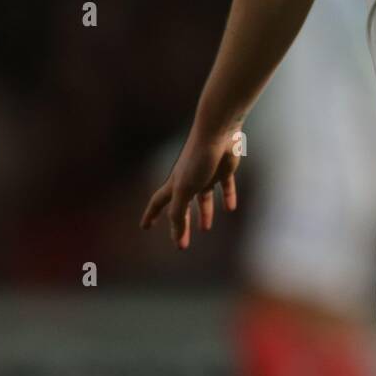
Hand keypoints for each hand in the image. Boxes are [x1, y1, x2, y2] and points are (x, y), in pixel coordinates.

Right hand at [140, 125, 242, 248]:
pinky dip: (228, 197)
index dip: (151, 216)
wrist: (218, 132)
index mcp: (175, 184)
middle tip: (181, 243)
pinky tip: (230, 208)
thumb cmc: (197, 159)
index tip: (145, 227)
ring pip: (204, 198)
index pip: (159, 203)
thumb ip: (178, 213)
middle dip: (181, 224)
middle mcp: (189, 180)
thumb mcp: (184, 190)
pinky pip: (227, 187)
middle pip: (182, 206)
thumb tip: (176, 236)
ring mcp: (207, 174)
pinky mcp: (224, 168)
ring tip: (206, 228)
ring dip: (204, 212)